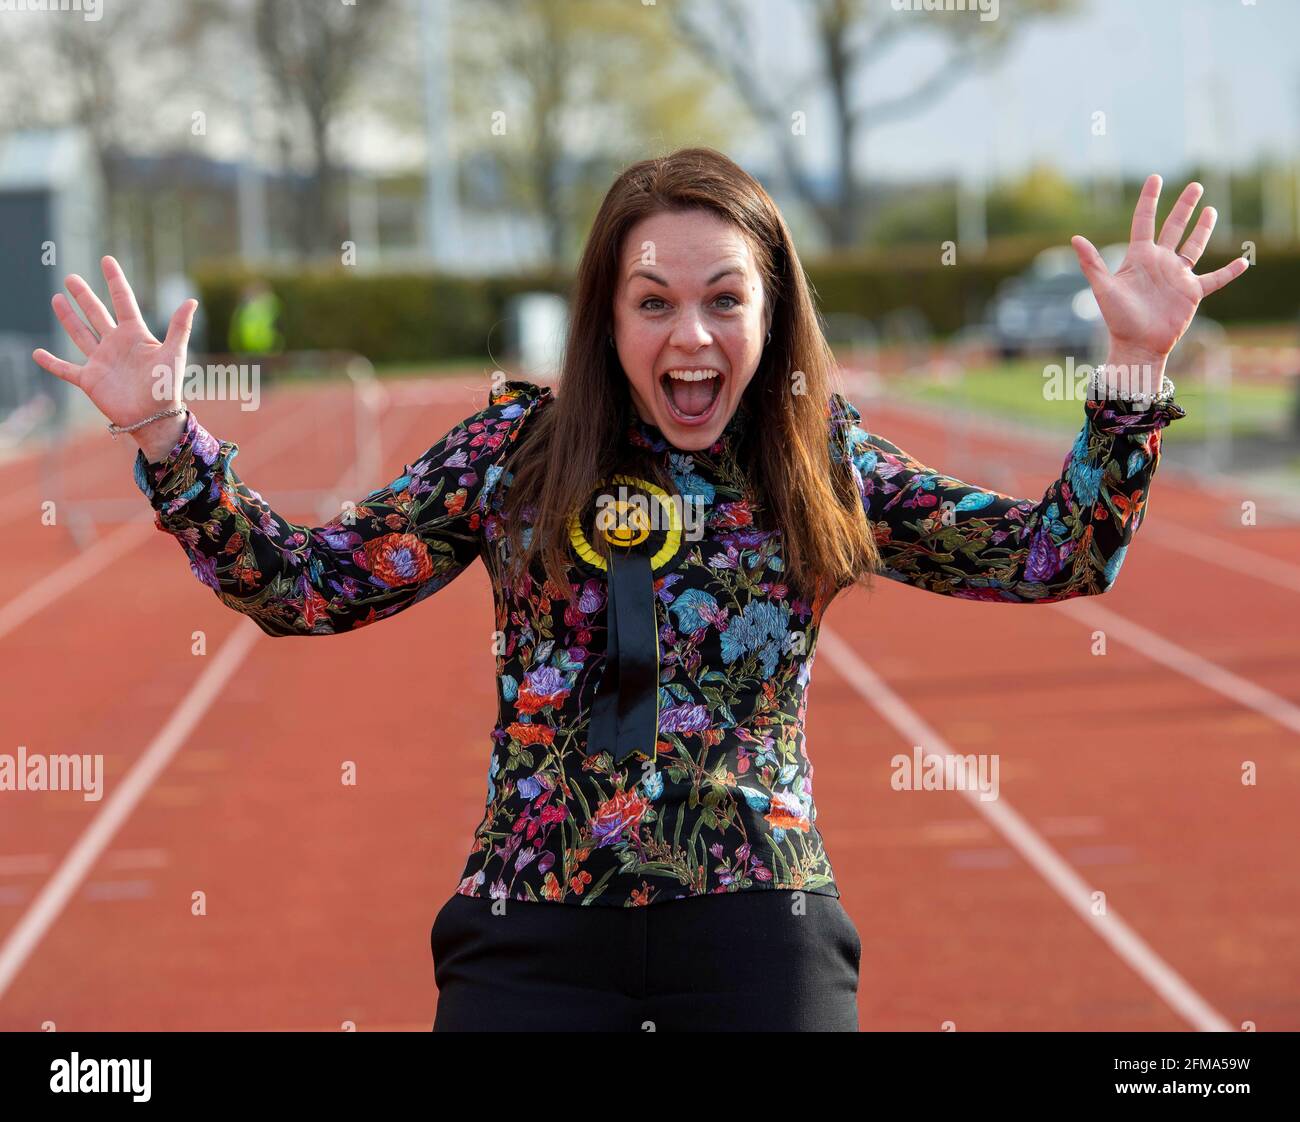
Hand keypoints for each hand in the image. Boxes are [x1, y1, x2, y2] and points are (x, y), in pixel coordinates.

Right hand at [32, 256, 197, 447]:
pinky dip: (51, 363)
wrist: (154, 417)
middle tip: (70, 277)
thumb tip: (191, 300)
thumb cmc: (167, 386)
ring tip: (57, 299)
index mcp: (135, 335)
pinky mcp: (89, 380)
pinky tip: (37, 354)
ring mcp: (101, 361)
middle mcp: (116, 345)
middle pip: (96, 314)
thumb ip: (179, 327)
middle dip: (84, 296)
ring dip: (68, 318)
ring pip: (80, 334)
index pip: (123, 301)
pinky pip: (66, 369)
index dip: (115, 280)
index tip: (107, 260)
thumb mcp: (174, 353)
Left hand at [1071, 175, 1248, 368]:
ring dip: (1202, 229)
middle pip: (1174, 227)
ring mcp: (1177, 276)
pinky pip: (1215, 279)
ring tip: (1210, 209)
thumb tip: (1075, 237)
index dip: (1150, 199)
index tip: (1155, 178)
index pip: (1144, 221)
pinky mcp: (1192, 292)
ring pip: (1193, 246)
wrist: (1137, 345)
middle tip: (1196, 186)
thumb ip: (1091, 263)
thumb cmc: (1117, 319)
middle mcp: (1160, 262)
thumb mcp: (1103, 288)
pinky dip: (1230, 271)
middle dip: (1184, 207)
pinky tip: (1243, 260)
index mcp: (1139, 257)